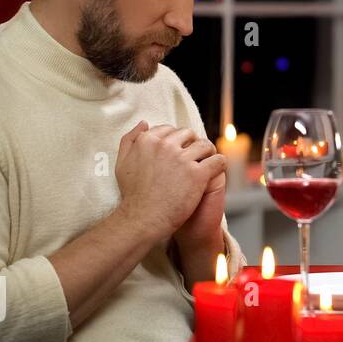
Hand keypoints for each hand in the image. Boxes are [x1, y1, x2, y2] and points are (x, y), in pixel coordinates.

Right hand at [115, 121, 227, 242]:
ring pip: (206, 145)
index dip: (177, 140)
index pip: (170, 130)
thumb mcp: (122, 162)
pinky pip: (218, 160)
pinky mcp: (197, 174)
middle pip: (189, 134)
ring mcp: (182, 159)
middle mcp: (165, 146)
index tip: (179, 151)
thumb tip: (144, 123)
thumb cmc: (132, 194)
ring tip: (207, 162)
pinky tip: (215, 171)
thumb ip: (131, 139)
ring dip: (209, 152)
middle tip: (195, 157)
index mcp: (148, 140)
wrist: (143, 218)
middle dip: (193, 144)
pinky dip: (220, 164)